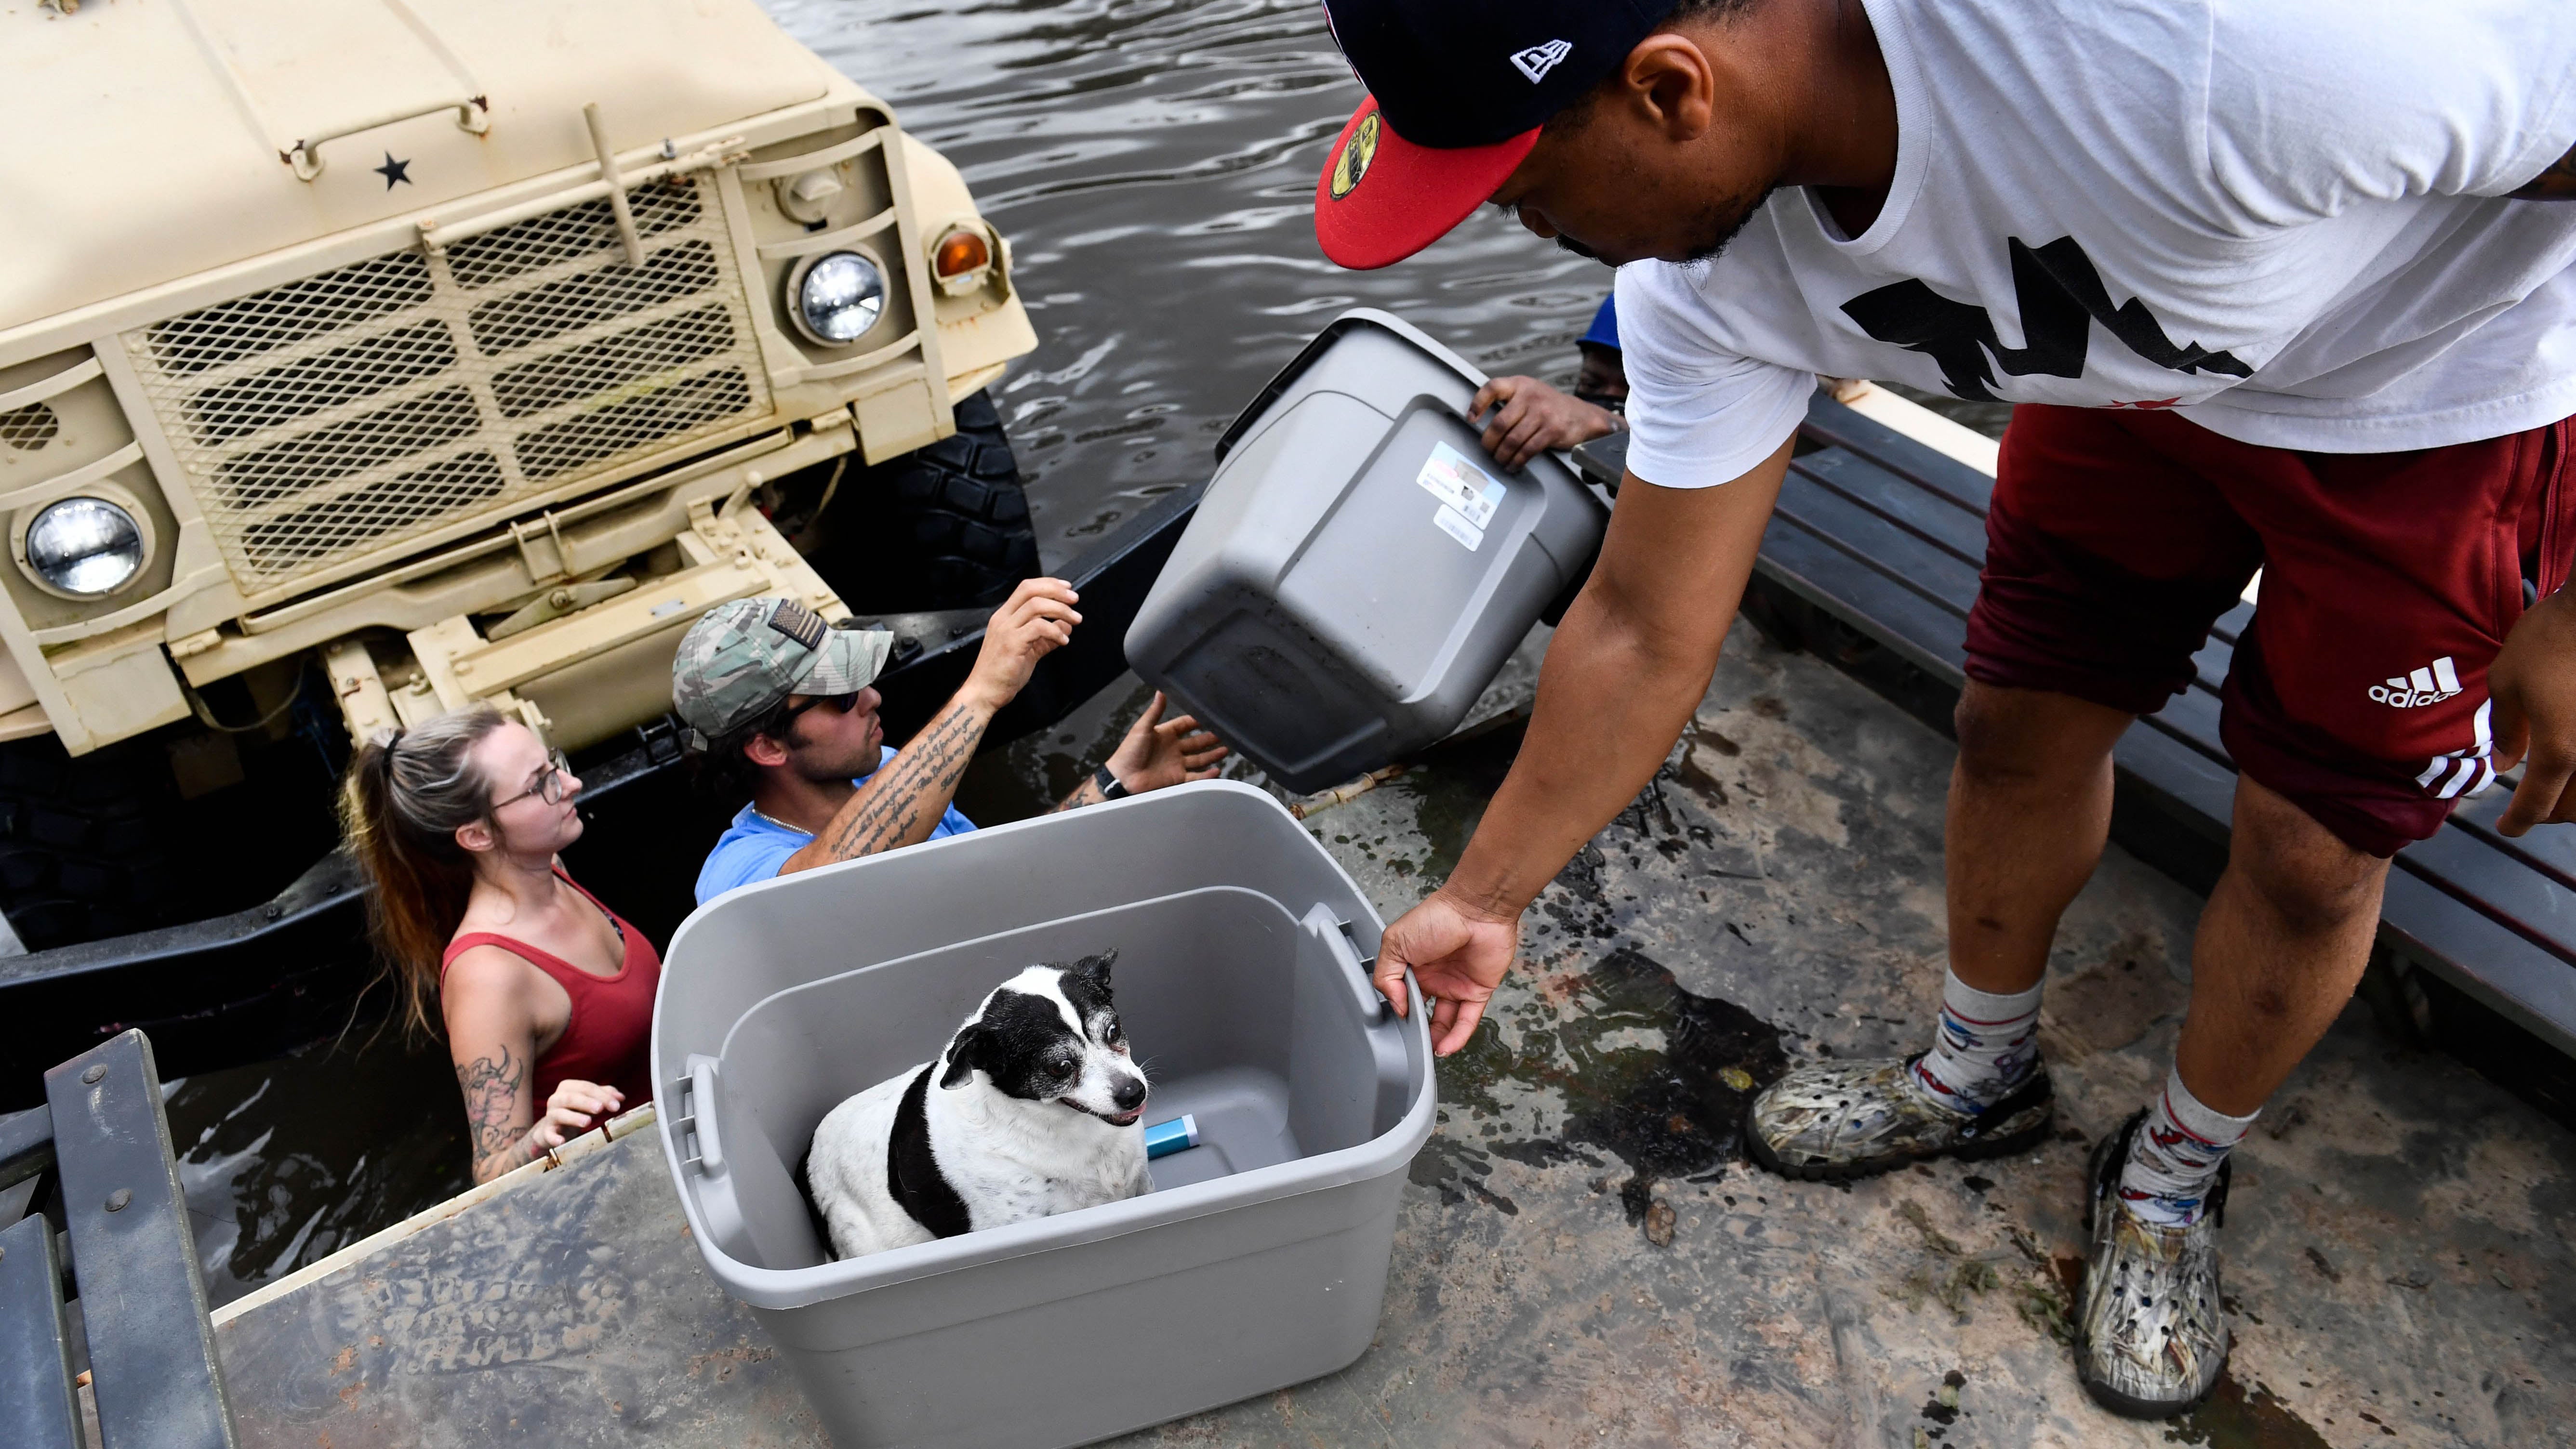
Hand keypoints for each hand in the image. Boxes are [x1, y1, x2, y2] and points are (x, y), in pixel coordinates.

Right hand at [524, 1078, 621, 1158]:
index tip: (617, 1105)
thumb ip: (605, 1096)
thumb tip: (620, 1097)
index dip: (602, 1095)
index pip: (585, 1087)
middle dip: (587, 1102)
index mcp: (567, 1088)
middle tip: (601, 1109)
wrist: (554, 1129)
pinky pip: (548, 1134)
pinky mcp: (546, 1132)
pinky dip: (553, 1138)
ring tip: (587, 1122)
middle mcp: (556, 1099)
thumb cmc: (575, 1110)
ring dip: (573, 1117)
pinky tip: (561, 1141)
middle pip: (571, 1097)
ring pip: (559, 1114)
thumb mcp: (590, 1101)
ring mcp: (550, 1116)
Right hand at [962, 578, 1080, 713]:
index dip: (1049, 584)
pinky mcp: (1011, 644)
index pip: (1026, 588)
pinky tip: (1064, 640)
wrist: (984, 693)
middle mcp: (1003, 619)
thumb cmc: (1002, 674)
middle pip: (1030, 590)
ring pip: (1036, 605)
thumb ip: (1046, 638)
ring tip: (1075, 620)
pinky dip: (1055, 631)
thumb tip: (1066, 626)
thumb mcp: (1028, 651)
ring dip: (1061, 610)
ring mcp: (1006, 630)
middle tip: (1075, 600)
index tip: (1067, 588)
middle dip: (1056, 591)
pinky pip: (1038, 628)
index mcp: (1004, 617)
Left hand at [1105, 692, 1228, 792]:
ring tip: (1226, 749)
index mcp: (1165, 734)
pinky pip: (1195, 776)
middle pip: (1196, 742)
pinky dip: (1206, 775)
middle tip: (1224, 733)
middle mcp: (1173, 749)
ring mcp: (1176, 764)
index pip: (1185, 725)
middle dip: (1210, 738)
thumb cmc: (1129, 752)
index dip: (1197, 721)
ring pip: (1199, 758)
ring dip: (1212, 755)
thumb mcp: (1142, 728)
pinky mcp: (1177, 779)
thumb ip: (1155, 711)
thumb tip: (1161, 691)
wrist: (1123, 777)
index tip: (1210, 715)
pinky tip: (1216, 770)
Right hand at [1371, 887, 1520, 1055]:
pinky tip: (1445, 1047)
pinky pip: (1467, 1019)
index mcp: (1412, 965)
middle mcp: (1434, 977)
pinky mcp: (1478, 991)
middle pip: (1423, 1012)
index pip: (1401, 996)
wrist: (1477, 909)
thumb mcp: (1395, 942)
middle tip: (1411, 1043)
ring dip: (1436, 1039)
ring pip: (1445, 1021)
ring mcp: (1456, 985)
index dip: (1398, 1011)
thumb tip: (1396, 1006)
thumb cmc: (1437, 917)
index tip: (1395, 1024)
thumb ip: (1387, 976)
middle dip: (1417, 1030)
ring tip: (1428, 1051)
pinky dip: (1457, 1036)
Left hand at [1471, 375, 1622, 472]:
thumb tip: (1479, 419)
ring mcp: (1542, 413)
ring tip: (1499, 460)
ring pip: (1512, 440)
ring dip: (1502, 455)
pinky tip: (1513, 465)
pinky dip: (1516, 461)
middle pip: (1500, 423)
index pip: (1493, 388)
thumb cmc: (1549, 406)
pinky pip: (1527, 450)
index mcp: (1521, 384)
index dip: (1478, 403)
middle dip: (1489, 442)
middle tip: (1487, 449)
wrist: (1582, 415)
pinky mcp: (1552, 430)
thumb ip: (1509, 400)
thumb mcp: (1530, 392)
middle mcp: (1531, 396)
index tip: (1471, 418)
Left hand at [2491, 585, 2575, 833]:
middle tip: (2527, 809)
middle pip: (2575, 808)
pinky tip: (2570, 760)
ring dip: (2573, 799)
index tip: (2505, 829)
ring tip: (2553, 789)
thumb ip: (2504, 728)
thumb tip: (2503, 763)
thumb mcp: (2506, 682)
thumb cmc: (2551, 639)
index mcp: (2559, 750)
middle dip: (2549, 814)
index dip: (2517, 821)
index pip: (2537, 804)